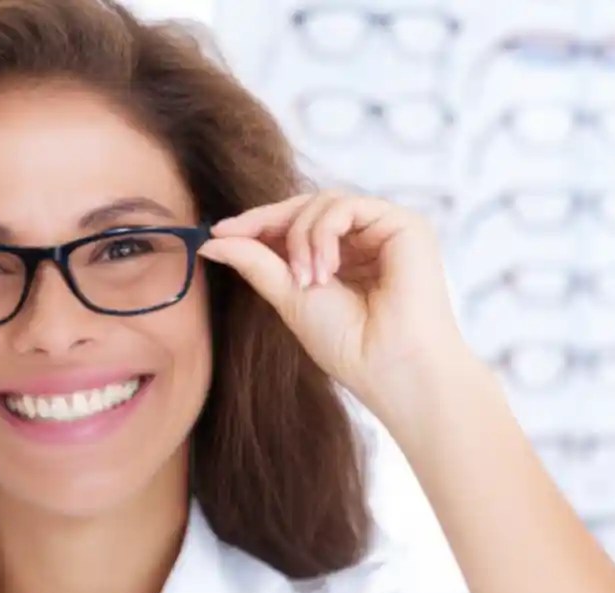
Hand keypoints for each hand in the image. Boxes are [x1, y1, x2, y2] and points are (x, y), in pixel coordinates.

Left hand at [198, 191, 475, 416]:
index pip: (295, 223)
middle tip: (238, 236)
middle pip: (307, 206)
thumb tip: (209, 241)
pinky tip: (324, 270)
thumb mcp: (288, 296)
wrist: (388, 368)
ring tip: (303, 280)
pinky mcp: (405, 225)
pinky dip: (324, 232)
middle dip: (269, 222)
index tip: (217, 230)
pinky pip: (347, 206)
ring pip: (323, 202)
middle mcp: (365, 239)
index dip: (257, 222)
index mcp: (342, 256)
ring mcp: (385, 230)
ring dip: (300, 237)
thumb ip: (254, 263)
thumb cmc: (347, 344)